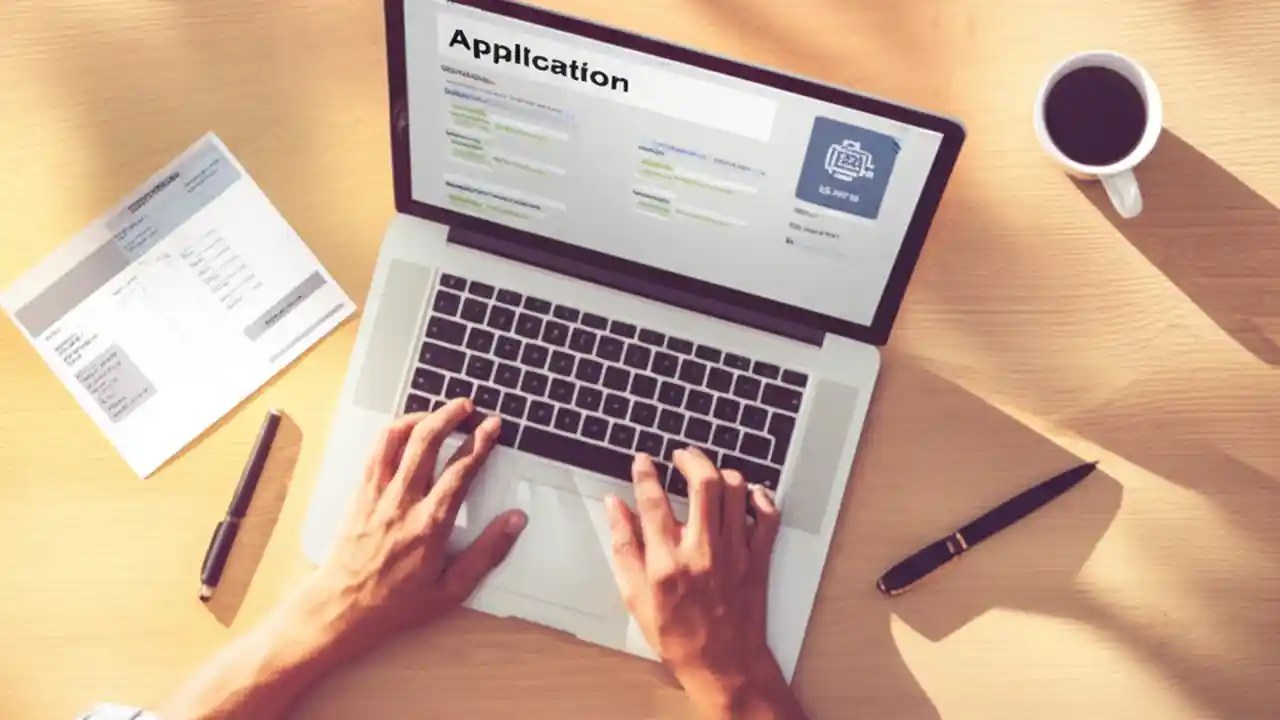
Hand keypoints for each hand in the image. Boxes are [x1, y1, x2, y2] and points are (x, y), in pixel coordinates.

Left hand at [285, 399, 526, 657]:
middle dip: (451, 416)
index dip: (481, 443)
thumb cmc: (397, 603)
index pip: (461, 470)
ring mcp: (377, 494)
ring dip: (421, 417)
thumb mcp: (452, 589)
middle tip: (467, 407)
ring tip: (439, 411)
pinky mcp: (360, 493)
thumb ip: (488, 552)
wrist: (342, 607)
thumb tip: (515, 520)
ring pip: (398, 439)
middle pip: (428, 442)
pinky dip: (394, 431)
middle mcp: (403, 502)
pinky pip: (377, 451)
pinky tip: (406, 428)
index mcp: (430, 524)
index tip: (493, 427)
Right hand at [605, 448, 806, 719]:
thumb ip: (623, 547)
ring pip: (736, 492)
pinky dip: (761, 498)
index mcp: (667, 561)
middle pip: (703, 484)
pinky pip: (767, 517)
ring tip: (710, 473)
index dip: (645, 473)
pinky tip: (748, 494)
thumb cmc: (676, 634)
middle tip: (682, 454)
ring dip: (722, 473)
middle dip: (691, 459)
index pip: (653, 501)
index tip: (642, 460)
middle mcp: (702, 551)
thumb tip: (614, 507)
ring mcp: (735, 553)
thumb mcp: (635, 596)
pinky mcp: (758, 559)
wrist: (722, 664)